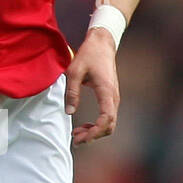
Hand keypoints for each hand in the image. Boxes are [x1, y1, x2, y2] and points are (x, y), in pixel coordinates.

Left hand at [64, 28, 119, 144]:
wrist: (102, 43)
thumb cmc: (88, 55)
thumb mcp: (74, 71)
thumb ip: (71, 92)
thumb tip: (69, 112)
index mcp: (106, 91)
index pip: (106, 118)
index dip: (95, 131)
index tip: (82, 138)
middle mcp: (113, 97)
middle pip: (109, 126)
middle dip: (93, 136)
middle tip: (76, 140)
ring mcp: (113, 98)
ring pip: (109, 124)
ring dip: (94, 132)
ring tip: (77, 134)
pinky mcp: (110, 98)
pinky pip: (107, 117)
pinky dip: (97, 126)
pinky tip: (84, 127)